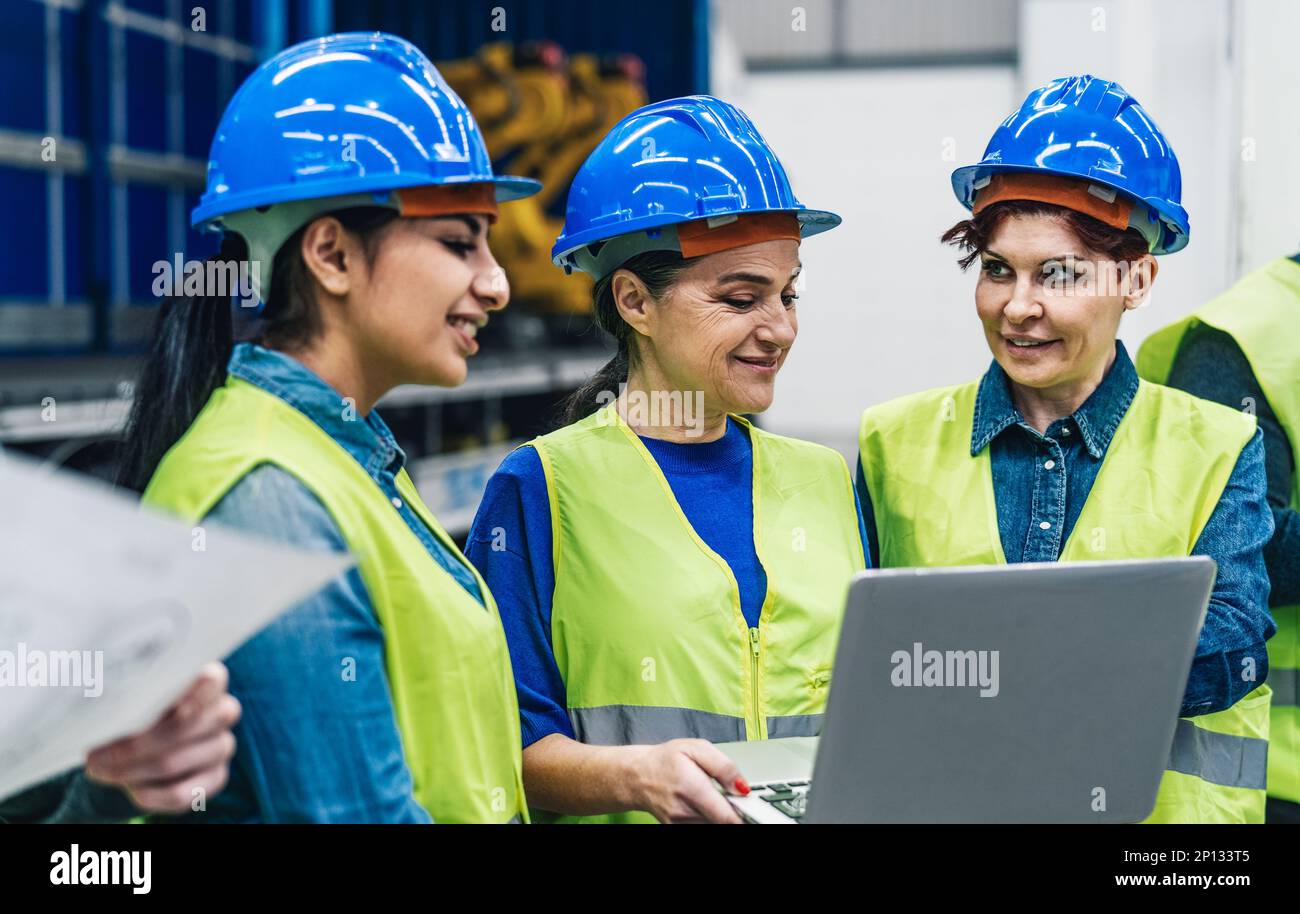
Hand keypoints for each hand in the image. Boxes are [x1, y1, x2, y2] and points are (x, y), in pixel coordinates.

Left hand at [84, 662, 240, 814]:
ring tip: (99, 770)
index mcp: (209, 680)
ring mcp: (222, 745)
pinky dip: (149, 794)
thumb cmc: (138, 707)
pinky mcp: (216, 777)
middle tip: (92, 755)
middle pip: (182, 726)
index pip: (210, 680)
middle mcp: (223, 711)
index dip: (185, 692)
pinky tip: (129, 789)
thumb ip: (130, 694)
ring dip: (130, 770)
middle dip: (132, 744)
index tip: (146, 702)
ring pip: (174, 762)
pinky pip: (180, 793)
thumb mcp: (133, 693)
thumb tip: (104, 704)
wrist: (144, 743)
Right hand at [627, 738, 747, 823]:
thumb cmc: (666, 760)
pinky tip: (705, 806)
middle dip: (733, 811)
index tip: (753, 809)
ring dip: (721, 815)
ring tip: (713, 798)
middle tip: (731, 796)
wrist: (638, 777)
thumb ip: (723, 767)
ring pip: (714, 825)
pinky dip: (710, 818)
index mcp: (691, 787)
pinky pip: (704, 827)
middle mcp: (684, 811)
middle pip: (723, 822)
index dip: (744, 815)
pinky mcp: (679, 830)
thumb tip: (742, 787)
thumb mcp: (696, 748)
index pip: (726, 816)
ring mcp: (680, 825)